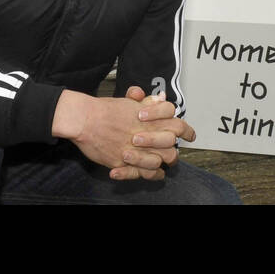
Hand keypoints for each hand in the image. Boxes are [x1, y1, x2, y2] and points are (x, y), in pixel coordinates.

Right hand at [51, 88, 192, 180]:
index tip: (189, 135)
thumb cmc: (105, 110)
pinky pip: (145, 173)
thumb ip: (147, 102)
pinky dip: (152, 174)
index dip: (186, 130)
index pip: (177, 123)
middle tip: (173, 149)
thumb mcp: (129, 101)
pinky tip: (156, 173)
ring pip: (160, 160)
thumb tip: (160, 99)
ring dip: (162, 161)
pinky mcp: (125, 162)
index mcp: (150, 117)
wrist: (84, 119)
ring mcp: (135, 149)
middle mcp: (145, 133)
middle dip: (173, 148)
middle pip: (171, 145)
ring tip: (162, 161)